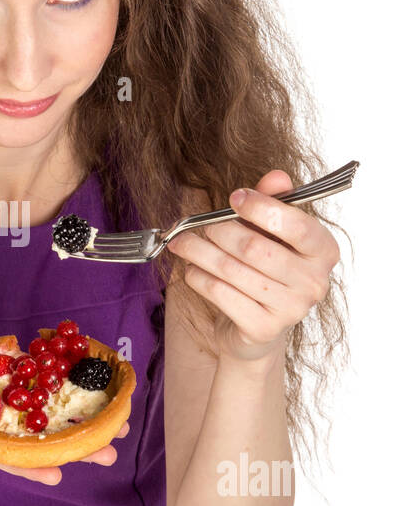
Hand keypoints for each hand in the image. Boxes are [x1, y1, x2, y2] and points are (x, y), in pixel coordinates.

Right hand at [0, 336, 128, 487]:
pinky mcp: (8, 371)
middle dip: (74, 446)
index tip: (59, 476)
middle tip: (111, 454)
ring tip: (118, 421)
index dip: (30, 467)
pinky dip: (66, 379)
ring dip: (81, 415)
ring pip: (49, 409)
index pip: (5, 456)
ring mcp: (5, 396)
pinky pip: (41, 377)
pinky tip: (93, 380)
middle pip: (39, 437)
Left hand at [166, 169, 340, 363]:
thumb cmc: (266, 268)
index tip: (234, 197)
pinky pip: (220, 293)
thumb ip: (273, 202)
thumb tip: (276, 177)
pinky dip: (199, 277)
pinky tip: (191, 268)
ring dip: (199, 251)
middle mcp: (314, 282)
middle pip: (255, 248)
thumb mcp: (271, 231)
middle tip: (197, 224)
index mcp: (324, 251)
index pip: (298, 225)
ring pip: (232, 269)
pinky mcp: (263, 328)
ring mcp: (291, 309)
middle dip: (219, 230)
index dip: (262, 208)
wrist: (257, 326)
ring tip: (182, 242)